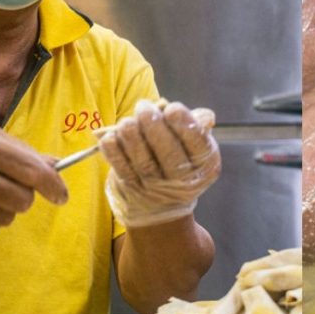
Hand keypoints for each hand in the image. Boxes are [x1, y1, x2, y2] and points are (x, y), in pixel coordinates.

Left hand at [99, 100, 219, 226]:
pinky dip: (114, 153)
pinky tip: (109, 137)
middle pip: (170, 154)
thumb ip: (197, 125)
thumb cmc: (180, 159)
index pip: (197, 143)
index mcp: (205, 164)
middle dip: (154, 127)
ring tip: (126, 122)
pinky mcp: (134, 192)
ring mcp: (158, 190)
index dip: (185, 125)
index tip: (172, 108)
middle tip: (143, 107)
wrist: (163, 206)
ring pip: (145, 163)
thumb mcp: (195, 145)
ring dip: (132, 139)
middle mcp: (185, 181)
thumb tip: (205, 116)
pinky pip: (123, 171)